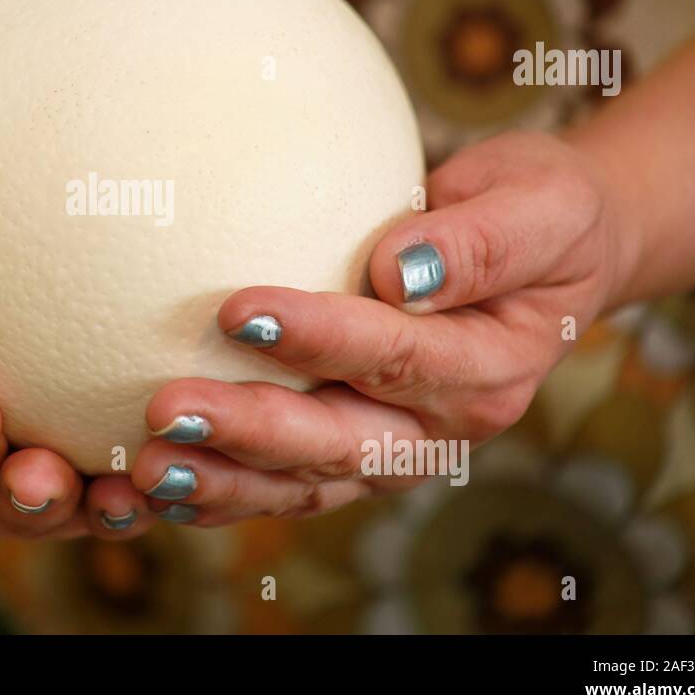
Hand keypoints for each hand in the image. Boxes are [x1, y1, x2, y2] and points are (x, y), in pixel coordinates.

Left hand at [130, 131, 630, 525]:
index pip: (396, 355)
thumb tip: (400, 270)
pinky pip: (285, 485)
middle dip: (251, 432)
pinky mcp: (354, 452)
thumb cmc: (540, 212)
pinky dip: (222, 491)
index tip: (239, 312)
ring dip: (224, 480)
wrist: (550, 257)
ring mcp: (395, 448)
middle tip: (166, 412)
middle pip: (340, 441)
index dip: (321, 339)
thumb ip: (481, 240)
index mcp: (492, 366)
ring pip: (304, 483)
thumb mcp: (540, 203)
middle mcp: (443, 425)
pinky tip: (152, 487)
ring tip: (145, 468)